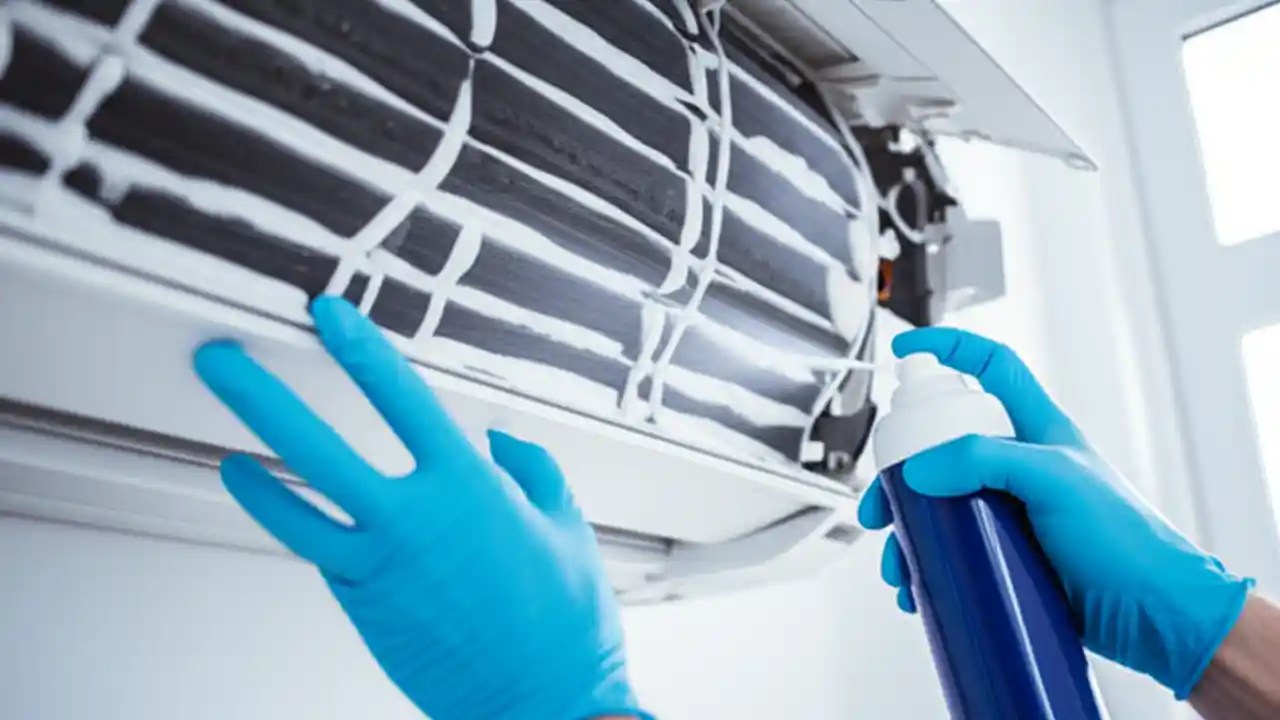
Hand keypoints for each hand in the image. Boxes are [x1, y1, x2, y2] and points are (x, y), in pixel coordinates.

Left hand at [194, 297, 647, 719]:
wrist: (544, 703)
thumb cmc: (565, 621)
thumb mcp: (568, 524)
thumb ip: (534, 469)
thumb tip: (503, 442)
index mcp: (470, 487)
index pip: (400, 398)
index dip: (359, 349)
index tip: (328, 315)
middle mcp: (415, 521)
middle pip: (316, 447)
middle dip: (260, 396)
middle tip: (222, 362)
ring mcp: (380, 567)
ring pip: (294, 510)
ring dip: (252, 474)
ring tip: (226, 450)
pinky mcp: (364, 605)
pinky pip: (322, 555)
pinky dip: (300, 526)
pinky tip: (285, 510)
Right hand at [857, 327, 1253, 697]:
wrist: (1152, 615)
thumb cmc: (1125, 540)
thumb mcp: (1054, 479)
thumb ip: (984, 460)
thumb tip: (921, 471)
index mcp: (1034, 430)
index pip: (990, 367)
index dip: (950, 348)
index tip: (907, 352)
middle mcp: (1016, 466)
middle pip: (940, 448)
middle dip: (899, 475)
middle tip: (880, 505)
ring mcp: (1009, 512)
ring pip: (937, 507)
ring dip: (906, 532)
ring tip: (897, 562)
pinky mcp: (1004, 556)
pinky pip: (950, 553)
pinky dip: (925, 568)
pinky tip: (916, 587)